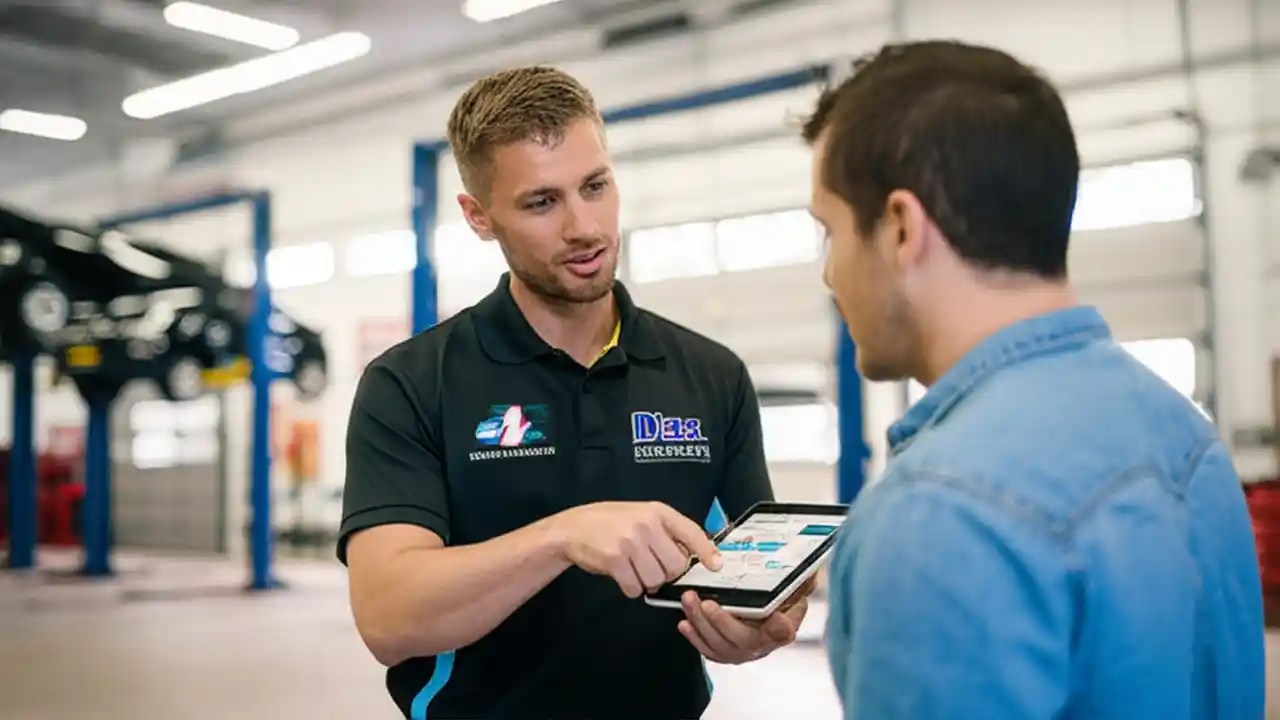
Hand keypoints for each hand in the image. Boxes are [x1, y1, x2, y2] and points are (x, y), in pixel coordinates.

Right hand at [555, 501, 722, 598]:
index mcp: (657, 512)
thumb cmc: (609, 523)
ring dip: (646, 582)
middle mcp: (646, 524)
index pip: (691, 531)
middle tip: (650, 566)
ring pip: (656, 579)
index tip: (716, 565)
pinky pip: (634, 588)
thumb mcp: (641, 515)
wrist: (572, 528)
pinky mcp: (615, 559)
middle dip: (666, 573)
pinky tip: (621, 574)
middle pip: (676, 565)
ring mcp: (630, 541)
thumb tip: (693, 554)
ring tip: (633, 568)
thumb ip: (666, 531)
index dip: (706, 551)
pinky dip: (630, 588)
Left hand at [678, 577, 814, 663]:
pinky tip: (684, 622)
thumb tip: (809, 570)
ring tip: (689, 600)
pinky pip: (707, 650)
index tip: (775, 617)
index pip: (784, 631)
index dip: (779, 628)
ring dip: (701, 623)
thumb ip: (798, 582)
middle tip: (707, 603)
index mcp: (782, 629)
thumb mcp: (790, 589)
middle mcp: (762, 645)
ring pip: (719, 645)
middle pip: (742, 639)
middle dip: (722, 621)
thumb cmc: (776, 602)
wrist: (764, 618)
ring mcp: (741, 652)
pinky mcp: (723, 654)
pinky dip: (694, 637)